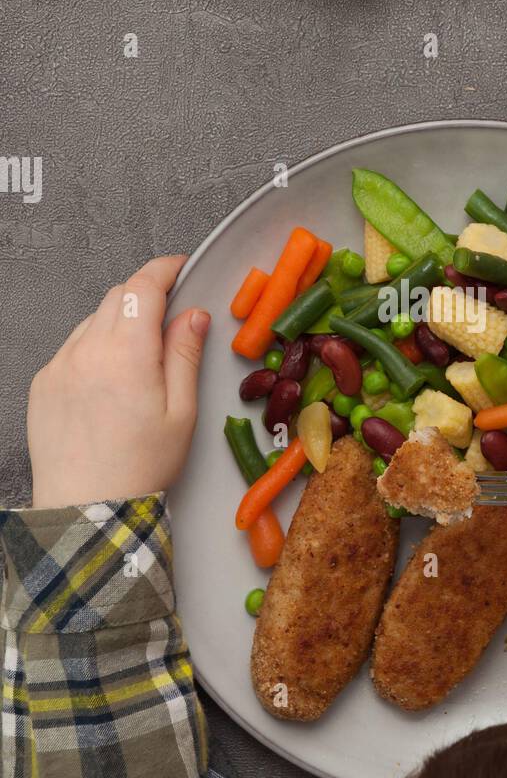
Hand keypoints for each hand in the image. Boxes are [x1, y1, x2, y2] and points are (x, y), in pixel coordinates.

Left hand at [28, 256, 210, 507]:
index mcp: (128, 354)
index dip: (165, 269)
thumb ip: (185, 355)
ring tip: (138, 362)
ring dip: (118, 324)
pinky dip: (94, 350)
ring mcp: (60, 365)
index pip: (144, 286)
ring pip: (93, 321)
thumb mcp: (181, 412)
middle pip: (117, 296)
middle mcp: (87, 350)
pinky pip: (72, 348)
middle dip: (144, 296)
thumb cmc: (139, 468)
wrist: (89, 508)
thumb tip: (192, 316)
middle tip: (167, 319)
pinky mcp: (43, 383)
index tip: (179, 269)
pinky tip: (110, 384)